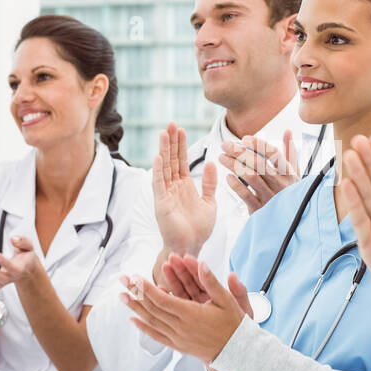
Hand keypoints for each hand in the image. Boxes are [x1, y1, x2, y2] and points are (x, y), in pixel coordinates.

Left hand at [0, 235, 43, 291]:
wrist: (26, 268)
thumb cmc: (26, 256)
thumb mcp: (28, 246)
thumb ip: (23, 241)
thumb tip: (13, 239)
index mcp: (21, 267)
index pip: (13, 268)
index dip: (4, 263)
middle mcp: (13, 277)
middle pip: (2, 278)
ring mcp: (6, 282)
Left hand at [121, 259, 251, 364]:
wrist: (238, 352)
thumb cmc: (234, 324)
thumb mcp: (227, 300)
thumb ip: (212, 281)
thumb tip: (201, 263)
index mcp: (191, 314)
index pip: (162, 299)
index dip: (146, 288)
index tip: (135, 277)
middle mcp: (181, 327)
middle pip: (152, 309)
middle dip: (136, 293)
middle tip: (123, 280)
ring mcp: (178, 338)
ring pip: (152, 321)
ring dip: (136, 308)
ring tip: (122, 296)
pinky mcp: (179, 345)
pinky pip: (157, 336)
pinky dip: (144, 328)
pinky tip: (133, 320)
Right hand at [152, 123, 216, 254]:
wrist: (192, 246)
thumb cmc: (199, 229)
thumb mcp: (210, 202)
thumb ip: (210, 183)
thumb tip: (211, 162)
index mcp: (185, 186)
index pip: (181, 161)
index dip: (181, 145)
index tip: (181, 129)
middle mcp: (173, 187)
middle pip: (171, 159)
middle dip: (171, 142)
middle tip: (171, 124)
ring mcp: (166, 194)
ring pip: (164, 167)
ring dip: (164, 150)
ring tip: (164, 133)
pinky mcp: (162, 203)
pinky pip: (159, 183)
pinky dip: (158, 170)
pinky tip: (158, 156)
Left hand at [218, 128, 300, 213]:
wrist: (291, 222)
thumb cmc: (290, 194)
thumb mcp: (294, 173)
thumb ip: (290, 152)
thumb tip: (287, 132)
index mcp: (289, 173)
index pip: (274, 154)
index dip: (259, 144)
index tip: (245, 138)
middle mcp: (280, 184)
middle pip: (259, 163)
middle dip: (239, 151)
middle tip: (225, 145)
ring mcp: (270, 197)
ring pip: (250, 177)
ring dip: (233, 165)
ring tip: (222, 157)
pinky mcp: (260, 210)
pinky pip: (246, 195)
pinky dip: (235, 185)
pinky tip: (228, 177)